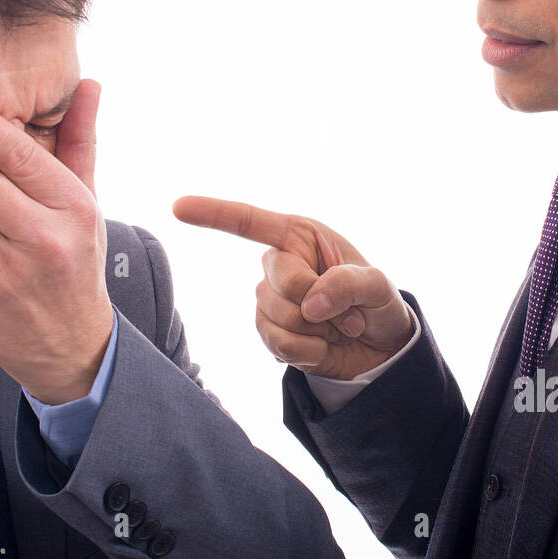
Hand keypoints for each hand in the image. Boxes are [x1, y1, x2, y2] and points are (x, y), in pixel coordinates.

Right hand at [171, 197, 413, 379]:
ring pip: (276, 317)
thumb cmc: (378, 304)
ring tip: (337, 327)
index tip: (178, 207)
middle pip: (278, 281)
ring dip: (316, 330)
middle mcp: (279, 264)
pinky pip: (277, 344)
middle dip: (317, 301)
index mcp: (300, 236)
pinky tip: (322, 346)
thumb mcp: (379, 286)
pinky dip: (308, 351)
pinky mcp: (269, 333)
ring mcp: (269, 300)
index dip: (213, 213)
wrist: (378, 349)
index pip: (250, 222)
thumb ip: (348, 285)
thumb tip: (310, 304)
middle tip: (347, 311)